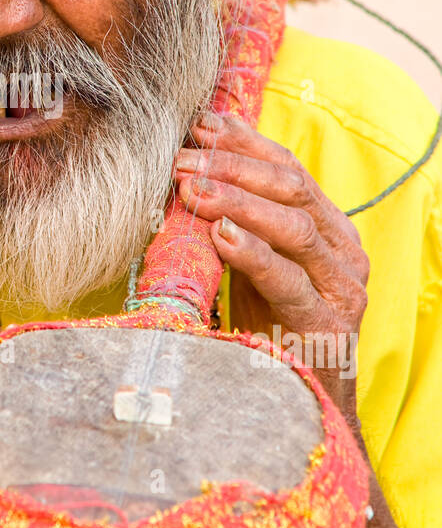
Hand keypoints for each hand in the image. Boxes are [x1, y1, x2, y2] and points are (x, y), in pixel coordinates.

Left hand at [174, 111, 369, 414]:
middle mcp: (343, 252)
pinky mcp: (327, 326)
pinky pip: (290, 281)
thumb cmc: (269, 328)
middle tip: (184, 160)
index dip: (245, 143)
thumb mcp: (252, 265)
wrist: (301, 402)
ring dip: (237, 202)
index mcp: (329, 228)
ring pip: (293, 227)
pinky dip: (255, 254)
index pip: (290, 168)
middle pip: (292, 190)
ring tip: (193, 190)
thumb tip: (189, 168)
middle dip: (234, 168)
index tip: (201, 124)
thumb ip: (235, 220)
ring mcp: (342, 288)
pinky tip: (222, 236)